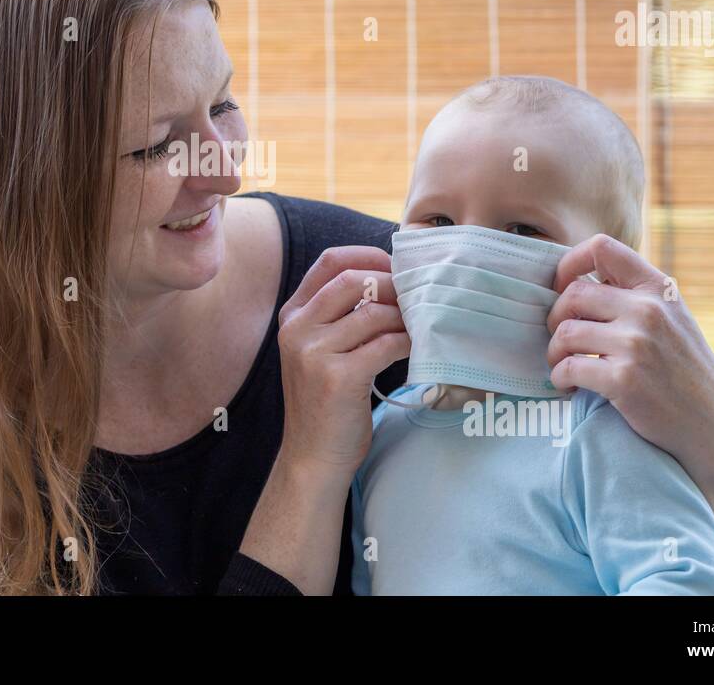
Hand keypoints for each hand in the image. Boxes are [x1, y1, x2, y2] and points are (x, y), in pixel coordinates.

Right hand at [277, 245, 411, 476]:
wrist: (312, 457)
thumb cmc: (325, 402)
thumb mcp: (318, 351)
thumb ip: (339, 317)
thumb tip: (390, 282)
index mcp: (292, 316)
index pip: (329, 262)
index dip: (367, 256)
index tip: (396, 266)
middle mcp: (297, 329)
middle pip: (353, 280)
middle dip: (392, 284)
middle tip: (416, 297)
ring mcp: (314, 353)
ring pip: (374, 313)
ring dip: (405, 316)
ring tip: (421, 325)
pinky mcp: (337, 378)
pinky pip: (385, 345)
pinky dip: (408, 342)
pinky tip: (417, 348)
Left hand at [544, 234, 713, 593]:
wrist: (713, 430)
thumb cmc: (684, 374)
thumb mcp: (673, 320)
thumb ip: (636, 296)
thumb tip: (577, 279)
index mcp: (659, 289)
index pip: (602, 247)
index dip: (568, 262)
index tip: (559, 287)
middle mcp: (649, 310)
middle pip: (573, 293)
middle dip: (556, 317)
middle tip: (561, 341)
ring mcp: (637, 344)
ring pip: (565, 332)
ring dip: (554, 352)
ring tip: (563, 365)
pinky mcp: (624, 379)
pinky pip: (568, 367)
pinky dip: (559, 378)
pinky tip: (568, 386)